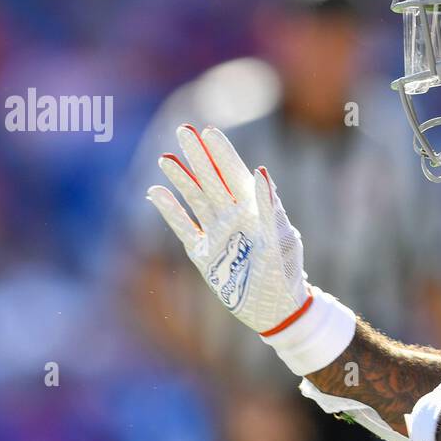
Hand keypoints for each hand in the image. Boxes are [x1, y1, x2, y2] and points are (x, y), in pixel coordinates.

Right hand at [147, 124, 353, 373]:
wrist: (275, 311)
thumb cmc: (285, 274)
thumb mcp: (280, 240)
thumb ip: (269, 206)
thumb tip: (260, 171)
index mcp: (255, 210)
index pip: (234, 173)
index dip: (221, 152)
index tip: (208, 130)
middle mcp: (234, 218)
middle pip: (212, 180)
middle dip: (198, 156)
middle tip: (183, 129)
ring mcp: (217, 234)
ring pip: (195, 200)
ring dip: (181, 179)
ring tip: (166, 157)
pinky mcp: (203, 255)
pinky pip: (183, 227)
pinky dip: (169, 211)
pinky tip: (155, 192)